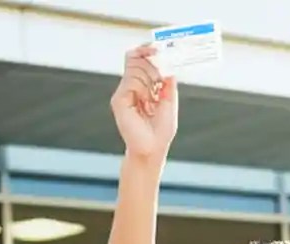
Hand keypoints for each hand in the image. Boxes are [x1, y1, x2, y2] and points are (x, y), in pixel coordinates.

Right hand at [110, 44, 177, 160]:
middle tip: (160, 51)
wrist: (151, 150)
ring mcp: (124, 93)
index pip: (143, 64)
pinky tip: (151, 94)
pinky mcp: (119, 100)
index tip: (161, 47)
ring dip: (150, 70)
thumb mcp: (169, 104)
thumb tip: (170, 67)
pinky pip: (131, 82)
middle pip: (137, 61)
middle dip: (150, 55)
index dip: (150, 54)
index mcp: (144, 89)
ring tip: (160, 86)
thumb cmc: (160, 131)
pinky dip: (143, 83)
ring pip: (134, 68)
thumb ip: (168, 85)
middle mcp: (132, 89)